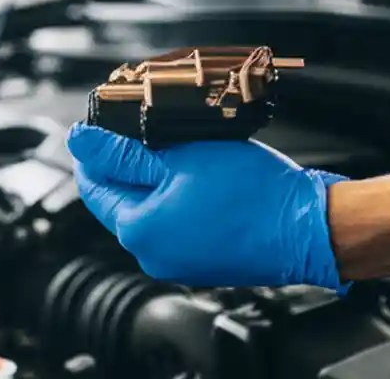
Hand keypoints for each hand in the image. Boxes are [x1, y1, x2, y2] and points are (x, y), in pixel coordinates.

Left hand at [67, 123, 348, 291]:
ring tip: (181, 150)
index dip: (96, 150)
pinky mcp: (204, 263)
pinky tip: (201, 178)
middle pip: (121, 199)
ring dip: (158, 179)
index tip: (105, 125)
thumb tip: (80, 142)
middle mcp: (152, 256)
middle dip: (130, 163)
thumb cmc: (253, 193)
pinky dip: (181, 199)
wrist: (308, 228)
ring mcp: (179, 264)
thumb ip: (124, 151)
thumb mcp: (180, 157)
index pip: (93, 185)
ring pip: (151, 210)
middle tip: (149, 130)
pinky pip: (177, 225)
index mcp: (138, 230)